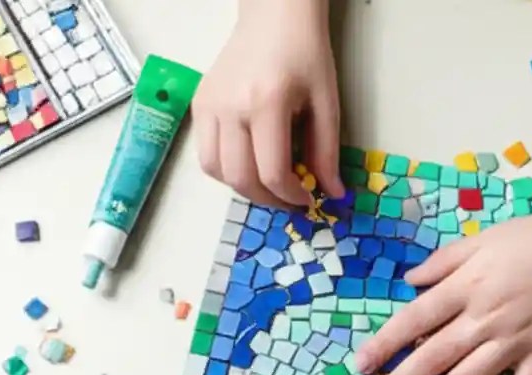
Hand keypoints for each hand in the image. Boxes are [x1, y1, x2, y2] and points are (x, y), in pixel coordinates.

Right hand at [193, 0, 344, 207]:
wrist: (274, 17)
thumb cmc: (305, 54)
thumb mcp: (326, 102)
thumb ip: (327, 152)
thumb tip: (332, 193)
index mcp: (266, 102)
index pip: (272, 171)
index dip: (291, 196)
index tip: (307, 200)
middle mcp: (230, 106)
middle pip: (240, 178)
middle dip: (267, 199)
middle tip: (289, 199)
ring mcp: (208, 105)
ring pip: (215, 171)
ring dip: (243, 187)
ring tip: (268, 182)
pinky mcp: (199, 104)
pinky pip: (206, 152)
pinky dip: (226, 168)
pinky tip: (250, 160)